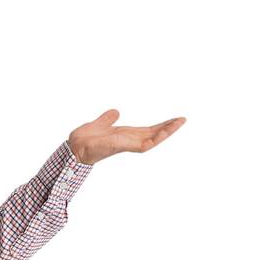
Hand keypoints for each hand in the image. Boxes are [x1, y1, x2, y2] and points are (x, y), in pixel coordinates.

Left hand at [68, 110, 185, 164]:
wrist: (74, 147)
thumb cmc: (85, 140)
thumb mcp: (100, 124)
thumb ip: (108, 119)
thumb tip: (115, 112)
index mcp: (126, 135)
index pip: (148, 130)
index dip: (161, 125)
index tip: (174, 119)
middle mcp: (129, 141)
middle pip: (154, 134)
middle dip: (169, 128)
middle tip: (183, 119)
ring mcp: (127, 145)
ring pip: (153, 140)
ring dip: (167, 132)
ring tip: (180, 122)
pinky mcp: (123, 146)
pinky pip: (143, 145)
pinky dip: (155, 139)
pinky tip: (164, 132)